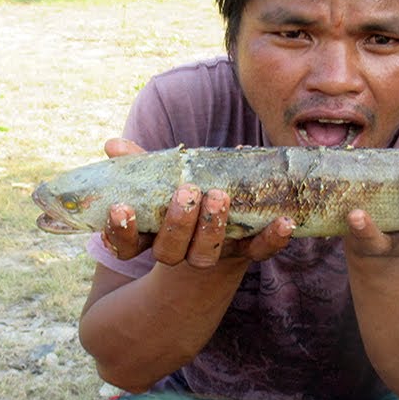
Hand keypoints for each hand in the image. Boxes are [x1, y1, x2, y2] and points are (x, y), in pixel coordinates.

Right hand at [98, 138, 294, 266]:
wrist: (220, 237)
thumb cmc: (181, 200)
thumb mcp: (159, 182)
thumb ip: (138, 164)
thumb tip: (113, 144)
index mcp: (149, 237)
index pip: (125, 245)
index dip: (120, 231)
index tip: (120, 208)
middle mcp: (177, 253)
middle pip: (169, 251)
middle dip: (177, 223)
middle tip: (187, 192)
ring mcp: (211, 254)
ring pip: (205, 255)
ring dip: (212, 228)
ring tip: (220, 197)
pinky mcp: (245, 252)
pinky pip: (259, 251)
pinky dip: (272, 239)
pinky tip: (285, 221)